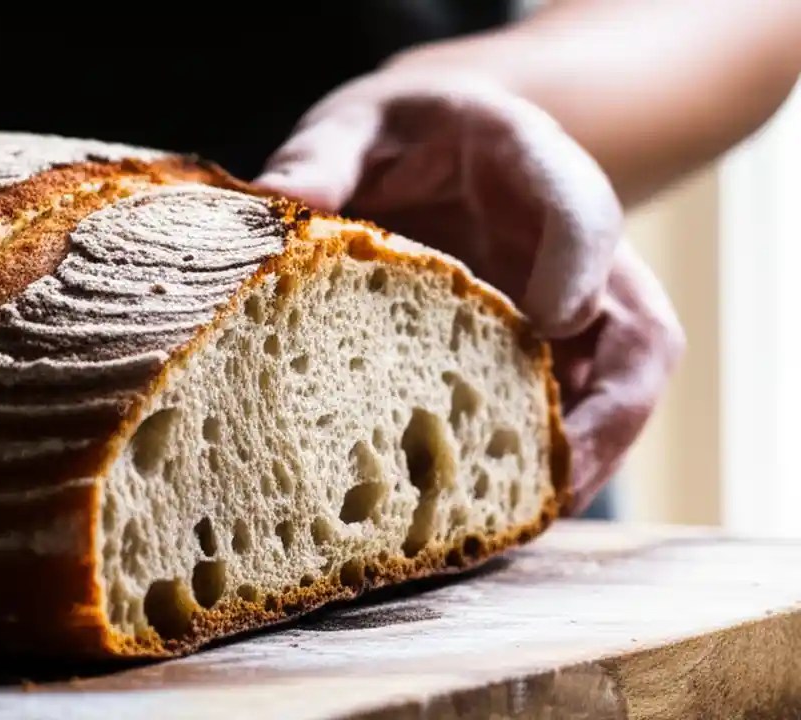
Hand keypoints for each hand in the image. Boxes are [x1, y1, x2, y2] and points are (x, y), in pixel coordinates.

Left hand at [256, 72, 684, 513]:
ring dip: (581, 460)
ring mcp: (569, 303)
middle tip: (558, 480)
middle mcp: (568, 245)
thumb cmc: (395, 134)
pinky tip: (484, 515)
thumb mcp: (354, 125)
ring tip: (518, 525)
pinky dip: (540, 466)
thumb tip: (274, 197)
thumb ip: (324, 154)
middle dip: (609, 410)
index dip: (577, 264)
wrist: (430, 147)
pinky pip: (570, 412)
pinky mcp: (546, 348)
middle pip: (634, 326)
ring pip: (616, 387)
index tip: (552, 318)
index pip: (579, 208)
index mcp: (529, 162)